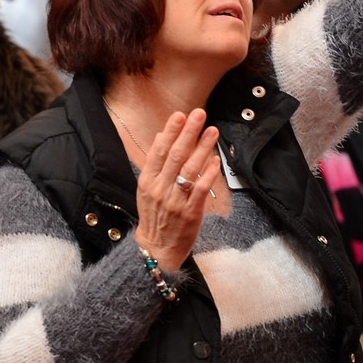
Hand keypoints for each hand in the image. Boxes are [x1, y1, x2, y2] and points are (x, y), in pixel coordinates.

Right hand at [134, 109, 219, 272]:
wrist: (156, 248)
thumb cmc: (154, 216)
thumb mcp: (147, 189)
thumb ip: (154, 163)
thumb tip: (160, 136)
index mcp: (148, 181)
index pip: (159, 151)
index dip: (170, 132)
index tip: (179, 115)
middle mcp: (160, 189)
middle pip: (176, 155)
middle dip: (188, 133)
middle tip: (199, 115)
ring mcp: (175, 201)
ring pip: (190, 169)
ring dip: (203, 148)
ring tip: (212, 130)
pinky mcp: (190, 212)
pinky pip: (201, 188)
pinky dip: (209, 173)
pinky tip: (216, 160)